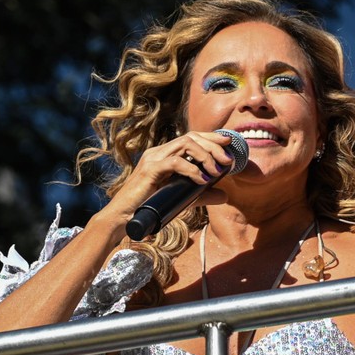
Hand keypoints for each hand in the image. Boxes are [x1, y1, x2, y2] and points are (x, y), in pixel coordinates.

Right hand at [105, 130, 235, 220]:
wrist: (126, 217)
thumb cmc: (152, 206)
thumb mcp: (184, 198)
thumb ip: (203, 195)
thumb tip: (225, 195)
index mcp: (165, 154)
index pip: (190, 137)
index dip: (211, 137)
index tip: (228, 142)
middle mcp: (158, 152)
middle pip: (190, 137)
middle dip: (213, 145)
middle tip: (228, 160)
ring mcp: (153, 159)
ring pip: (185, 144)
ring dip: (205, 156)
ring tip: (217, 171)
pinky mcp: (150, 170)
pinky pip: (175, 162)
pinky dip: (192, 169)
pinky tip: (202, 180)